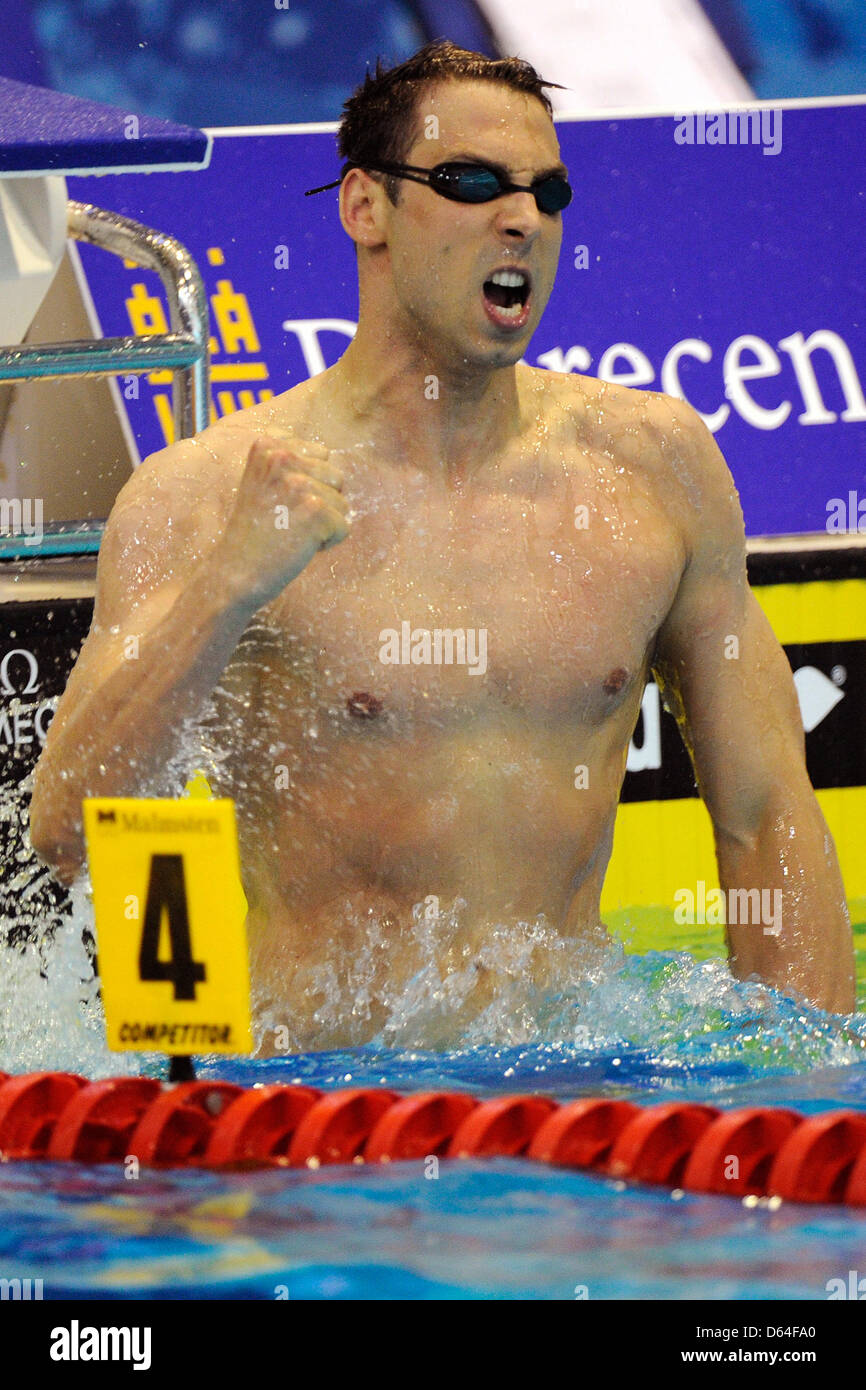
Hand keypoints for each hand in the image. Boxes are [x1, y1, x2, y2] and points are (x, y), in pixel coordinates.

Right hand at [219, 431, 349, 605]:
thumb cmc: (254, 531)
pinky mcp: (315, 511)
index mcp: (268, 445)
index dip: (309, 483)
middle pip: (335, 476)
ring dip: (323, 523)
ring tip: (291, 531)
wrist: (234, 571)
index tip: (279, 501)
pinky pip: (344, 526)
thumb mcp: (262, 480)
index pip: (321, 454)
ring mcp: (299, 484)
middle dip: (320, 502)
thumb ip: (290, 461)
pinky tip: (298, 546)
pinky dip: (327, 543)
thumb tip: (330, 456)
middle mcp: (282, 458)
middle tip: (286, 519)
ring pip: (342, 503)